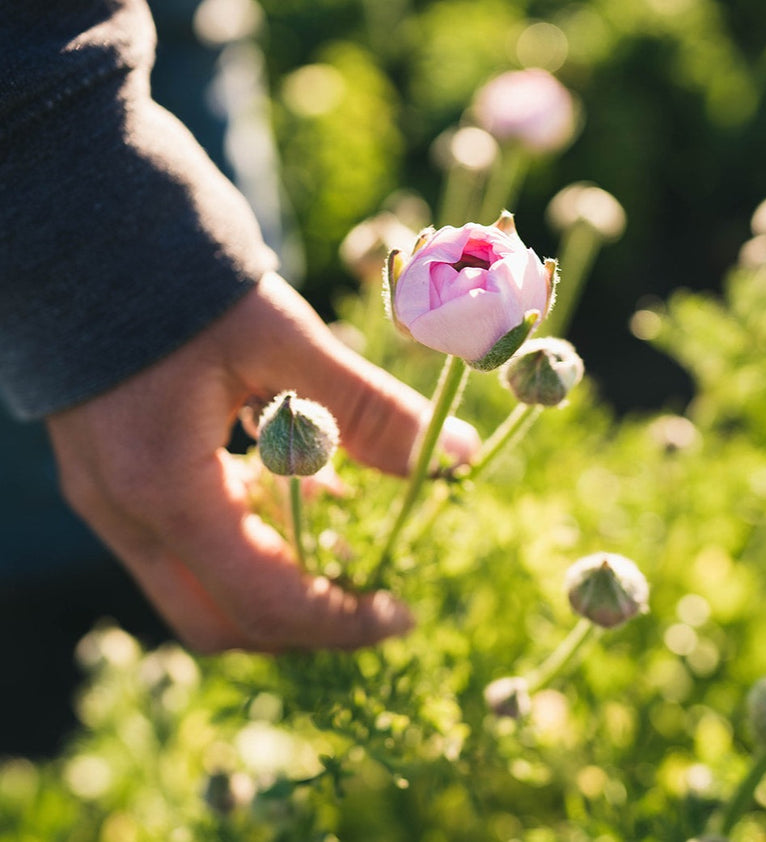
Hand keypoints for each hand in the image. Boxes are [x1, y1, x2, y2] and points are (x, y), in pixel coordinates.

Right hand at [46, 273, 478, 652]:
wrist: (90, 237)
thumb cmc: (186, 282)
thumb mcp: (287, 341)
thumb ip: (369, 408)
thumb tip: (456, 456)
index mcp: (165, 488)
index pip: (262, 602)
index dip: (339, 622)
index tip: (400, 615)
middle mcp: (127, 516)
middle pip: (220, 621)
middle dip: (303, 624)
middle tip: (370, 598)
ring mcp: (111, 505)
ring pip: (199, 591)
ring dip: (276, 584)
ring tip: (343, 543)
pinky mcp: (114, 484)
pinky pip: (186, 547)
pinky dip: (247, 545)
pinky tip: (298, 498)